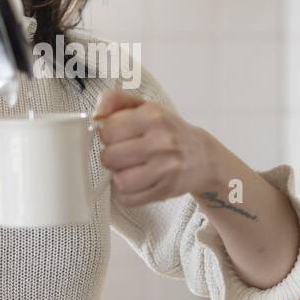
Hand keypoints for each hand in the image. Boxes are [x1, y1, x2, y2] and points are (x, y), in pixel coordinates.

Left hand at [92, 89, 215, 205]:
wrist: (203, 157)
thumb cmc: (168, 131)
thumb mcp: (146, 108)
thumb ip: (117, 101)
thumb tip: (96, 113)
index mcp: (153, 116)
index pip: (108, 130)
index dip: (108, 134)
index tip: (118, 136)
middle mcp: (161, 141)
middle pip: (109, 157)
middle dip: (111, 157)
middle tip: (124, 154)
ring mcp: (165, 168)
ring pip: (119, 181)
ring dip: (119, 176)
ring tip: (130, 169)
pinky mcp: (166, 190)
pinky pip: (129, 198)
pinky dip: (127, 193)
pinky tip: (137, 182)